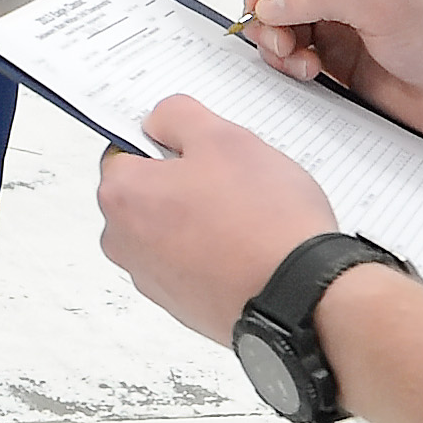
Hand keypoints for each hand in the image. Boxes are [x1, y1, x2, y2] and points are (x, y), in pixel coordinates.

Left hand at [93, 95, 337, 345]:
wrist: (300, 296)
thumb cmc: (263, 223)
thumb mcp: (223, 137)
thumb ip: (178, 116)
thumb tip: (159, 122)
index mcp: (122, 197)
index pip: (125, 151)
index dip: (166, 142)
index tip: (199, 146)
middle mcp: (125, 244)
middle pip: (148, 194)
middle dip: (185, 182)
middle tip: (233, 180)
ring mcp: (153, 280)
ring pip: (172, 230)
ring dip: (203, 218)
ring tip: (249, 217)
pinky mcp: (183, 306)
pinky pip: (193, 263)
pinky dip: (216, 253)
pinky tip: (251, 247)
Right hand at [240, 0, 422, 140]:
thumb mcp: (381, 3)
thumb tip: (268, 2)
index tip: (265, 6)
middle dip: (271, 18)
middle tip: (283, 43)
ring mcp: (341, 28)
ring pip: (282, 28)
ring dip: (279, 46)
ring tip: (300, 63)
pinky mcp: (341, 64)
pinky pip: (296, 59)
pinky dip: (290, 67)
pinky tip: (311, 74)